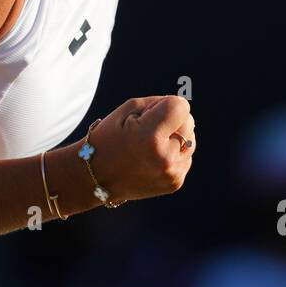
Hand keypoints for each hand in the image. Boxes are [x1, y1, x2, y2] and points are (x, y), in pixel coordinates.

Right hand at [78, 95, 195, 203]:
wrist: (95, 175)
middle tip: (146, 131)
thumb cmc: (110, 136)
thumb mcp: (128, 109)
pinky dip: (174, 154)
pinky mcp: (175, 183)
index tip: (151, 114)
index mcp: (151, 137)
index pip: (181, 107)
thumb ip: (160, 103)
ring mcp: (171, 173)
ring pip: (190, 140)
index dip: (167, 105)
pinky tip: (153, 158)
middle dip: (172, 121)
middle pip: (189, 123)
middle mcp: (165, 158)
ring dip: (175, 138)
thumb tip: (185, 110)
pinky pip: (186, 157)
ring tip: (150, 146)